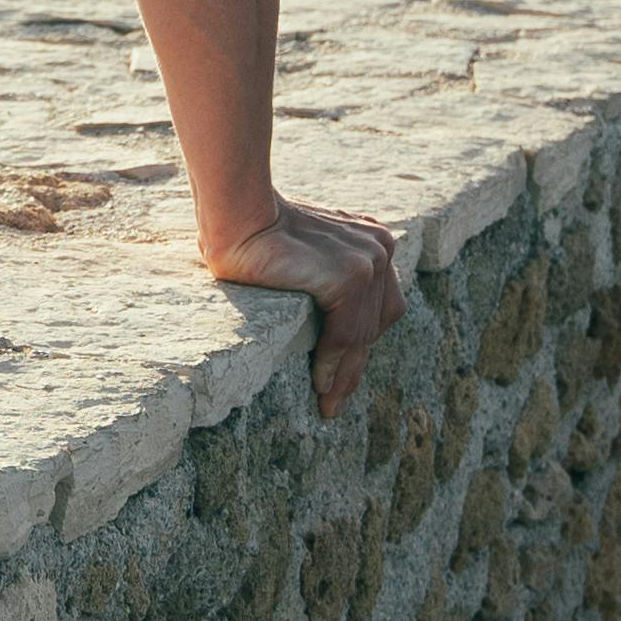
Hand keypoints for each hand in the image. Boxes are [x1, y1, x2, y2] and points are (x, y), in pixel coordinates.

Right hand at [210, 197, 402, 418]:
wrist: (240, 218)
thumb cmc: (258, 234)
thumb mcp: (309, 252)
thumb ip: (328, 272)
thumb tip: (331, 320)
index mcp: (373, 239)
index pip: (380, 304)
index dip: (364, 341)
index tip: (347, 372)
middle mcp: (379, 248)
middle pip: (377, 322)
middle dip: (356, 364)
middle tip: (338, 399)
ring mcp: (369, 262)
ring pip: (362, 334)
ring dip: (344, 374)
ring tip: (328, 403)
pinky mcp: (351, 278)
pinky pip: (345, 336)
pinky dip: (332, 364)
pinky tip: (319, 385)